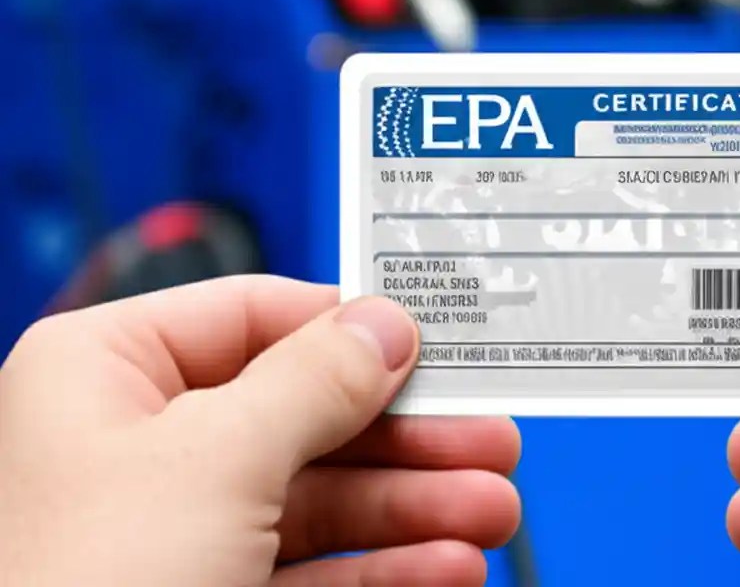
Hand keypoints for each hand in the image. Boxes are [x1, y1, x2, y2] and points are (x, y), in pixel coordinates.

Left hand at [0, 276, 520, 586]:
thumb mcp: (214, 460)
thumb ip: (314, 382)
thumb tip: (382, 326)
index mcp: (108, 373)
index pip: (256, 316)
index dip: (354, 329)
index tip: (440, 347)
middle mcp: (142, 444)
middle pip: (308, 415)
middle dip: (411, 439)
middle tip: (491, 441)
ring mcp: (178, 527)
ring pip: (323, 499)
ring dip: (416, 508)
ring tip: (492, 513)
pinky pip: (315, 569)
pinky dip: (386, 569)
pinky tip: (447, 567)